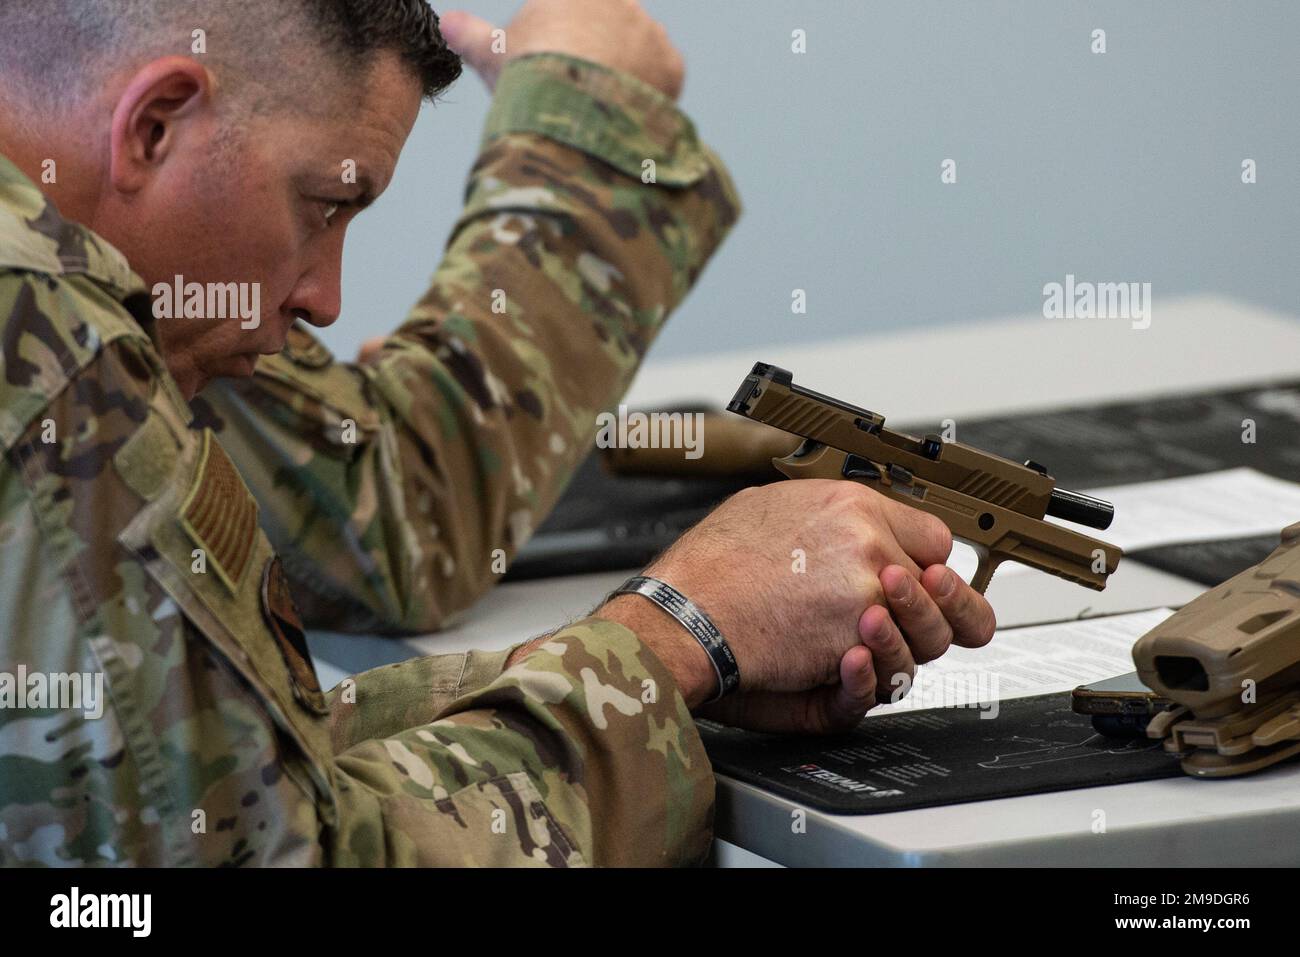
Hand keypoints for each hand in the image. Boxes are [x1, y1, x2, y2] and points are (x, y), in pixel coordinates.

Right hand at [440, 0, 684, 98]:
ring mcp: (649, 32)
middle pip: (607, 29)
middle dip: (593, 55)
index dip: (564, 36)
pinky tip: (620, 115)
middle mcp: (619, 1)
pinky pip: (661, 78)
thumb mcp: (493, 53)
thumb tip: (446, 24)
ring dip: (622, 76)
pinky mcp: (671, 65)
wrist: (572, 102)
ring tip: (594, 109)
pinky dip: (646, 97)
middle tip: (572, 90)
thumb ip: (472, 35)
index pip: (575, 12)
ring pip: (636, 53)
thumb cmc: (525, 73)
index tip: (554, 56)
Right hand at [595, 480, 996, 732]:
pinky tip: (845, 664)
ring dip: (899, 648)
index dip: (925, 568)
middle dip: (921, 613)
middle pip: (938, 587)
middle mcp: (867, 540)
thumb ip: (823, 516)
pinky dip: (870, 676)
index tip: (917, 585)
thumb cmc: (708, 570)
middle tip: (894, 625)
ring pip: (925, 633)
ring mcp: (867, 588)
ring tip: (859, 647)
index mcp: (850, 504)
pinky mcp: (856, 635)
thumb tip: (846, 524)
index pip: (933, 538)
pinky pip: (889, 667)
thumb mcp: (765, 508)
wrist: (682, 615)